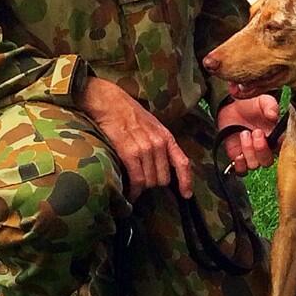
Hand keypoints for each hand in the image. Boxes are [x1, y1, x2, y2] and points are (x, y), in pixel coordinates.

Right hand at [75, 78, 192, 201]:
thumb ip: (159, 143)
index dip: (186, 181)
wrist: (109, 101)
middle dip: (153, 184)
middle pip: (163, 178)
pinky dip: (134, 190)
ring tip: (133, 186)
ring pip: (150, 181)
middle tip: (142, 182)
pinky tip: (129, 192)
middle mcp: (159, 143)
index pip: (182, 162)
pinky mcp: (130, 152)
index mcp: (166, 136)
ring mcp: (145, 148)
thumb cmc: (127, 113)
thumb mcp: (151, 125)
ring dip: (141, 187)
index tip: (186, 194)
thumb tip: (161, 163)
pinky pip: (137, 179)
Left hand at [216, 94, 279, 174]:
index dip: (279, 146)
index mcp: (277, 137)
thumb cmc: (251, 105)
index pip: (284, 149)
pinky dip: (239, 165)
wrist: (232, 107)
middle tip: (255, 132)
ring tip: (244, 133)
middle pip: (268, 161)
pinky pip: (241, 170)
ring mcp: (252, 155)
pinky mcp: (239, 158)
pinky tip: (238, 155)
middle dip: (261, 149)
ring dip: (249, 150)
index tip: (271, 134)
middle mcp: (266, 149)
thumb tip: (274, 115)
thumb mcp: (262, 101)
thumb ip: (270, 106)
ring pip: (254, 164)